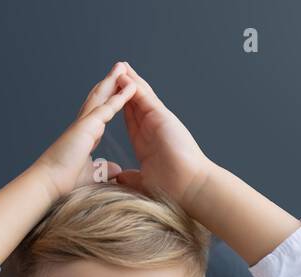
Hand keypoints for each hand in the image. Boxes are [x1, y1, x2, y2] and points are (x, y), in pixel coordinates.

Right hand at [32, 62, 137, 202]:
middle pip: (100, 98)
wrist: (50, 181)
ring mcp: (85, 123)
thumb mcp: (92, 174)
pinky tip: (129, 87)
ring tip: (122, 67)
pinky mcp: (87, 126)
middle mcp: (85, 125)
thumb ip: (103, 169)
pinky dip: (119, 96)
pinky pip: (107, 107)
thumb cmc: (64, 180)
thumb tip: (116, 170)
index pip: (101, 113)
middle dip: (110, 83)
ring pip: (102, 96)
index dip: (109, 101)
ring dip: (113, 81)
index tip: (117, 92)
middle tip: (119, 69)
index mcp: (86, 135)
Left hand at [112, 62, 215, 208]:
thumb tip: (120, 178)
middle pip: (135, 102)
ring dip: (130, 80)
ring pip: (140, 95)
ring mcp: (158, 120)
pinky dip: (135, 85)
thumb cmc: (172, 187)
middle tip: (114, 71)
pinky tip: (125, 75)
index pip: (130, 118)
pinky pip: (145, 97)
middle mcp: (152, 127)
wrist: (189, 186)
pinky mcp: (162, 116)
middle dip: (124, 87)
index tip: (111, 95)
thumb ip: (131, 177)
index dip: (120, 105)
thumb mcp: (144, 180)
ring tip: (119, 65)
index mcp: (146, 141)